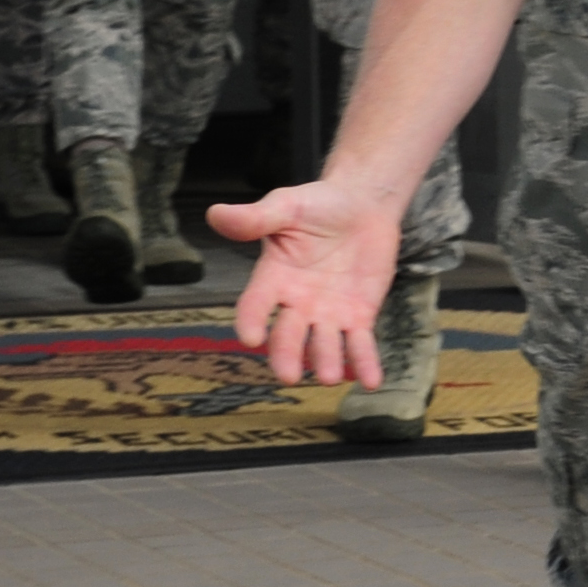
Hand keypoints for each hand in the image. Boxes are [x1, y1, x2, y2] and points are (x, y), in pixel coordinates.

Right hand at [213, 178, 407, 386]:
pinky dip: (364, 362)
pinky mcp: (358, 315)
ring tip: (328, 377)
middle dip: (287, 354)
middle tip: (288, 375)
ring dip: (326, 361)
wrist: (362, 205)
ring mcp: (327, 313)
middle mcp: (296, 303)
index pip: (255, 304)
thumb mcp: (286, 205)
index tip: (250, 337)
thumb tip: (216, 213)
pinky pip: (360, 343)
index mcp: (272, 278)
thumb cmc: (317, 205)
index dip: (251, 320)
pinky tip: (371, 381)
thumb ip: (256, 217)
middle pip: (288, 333)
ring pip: (324, 343)